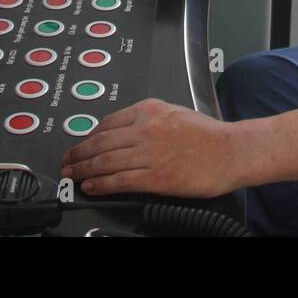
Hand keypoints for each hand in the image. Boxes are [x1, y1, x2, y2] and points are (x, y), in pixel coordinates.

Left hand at [60, 98, 241, 197]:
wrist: (230, 151)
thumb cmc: (208, 135)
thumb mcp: (174, 112)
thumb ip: (147, 119)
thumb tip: (122, 132)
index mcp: (149, 110)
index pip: (108, 123)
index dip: (89, 136)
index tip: (82, 144)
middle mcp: (146, 129)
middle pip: (100, 142)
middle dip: (78, 154)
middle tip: (67, 161)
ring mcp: (150, 153)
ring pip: (105, 161)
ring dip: (83, 170)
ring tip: (72, 175)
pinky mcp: (156, 177)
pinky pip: (120, 180)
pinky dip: (101, 184)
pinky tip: (91, 187)